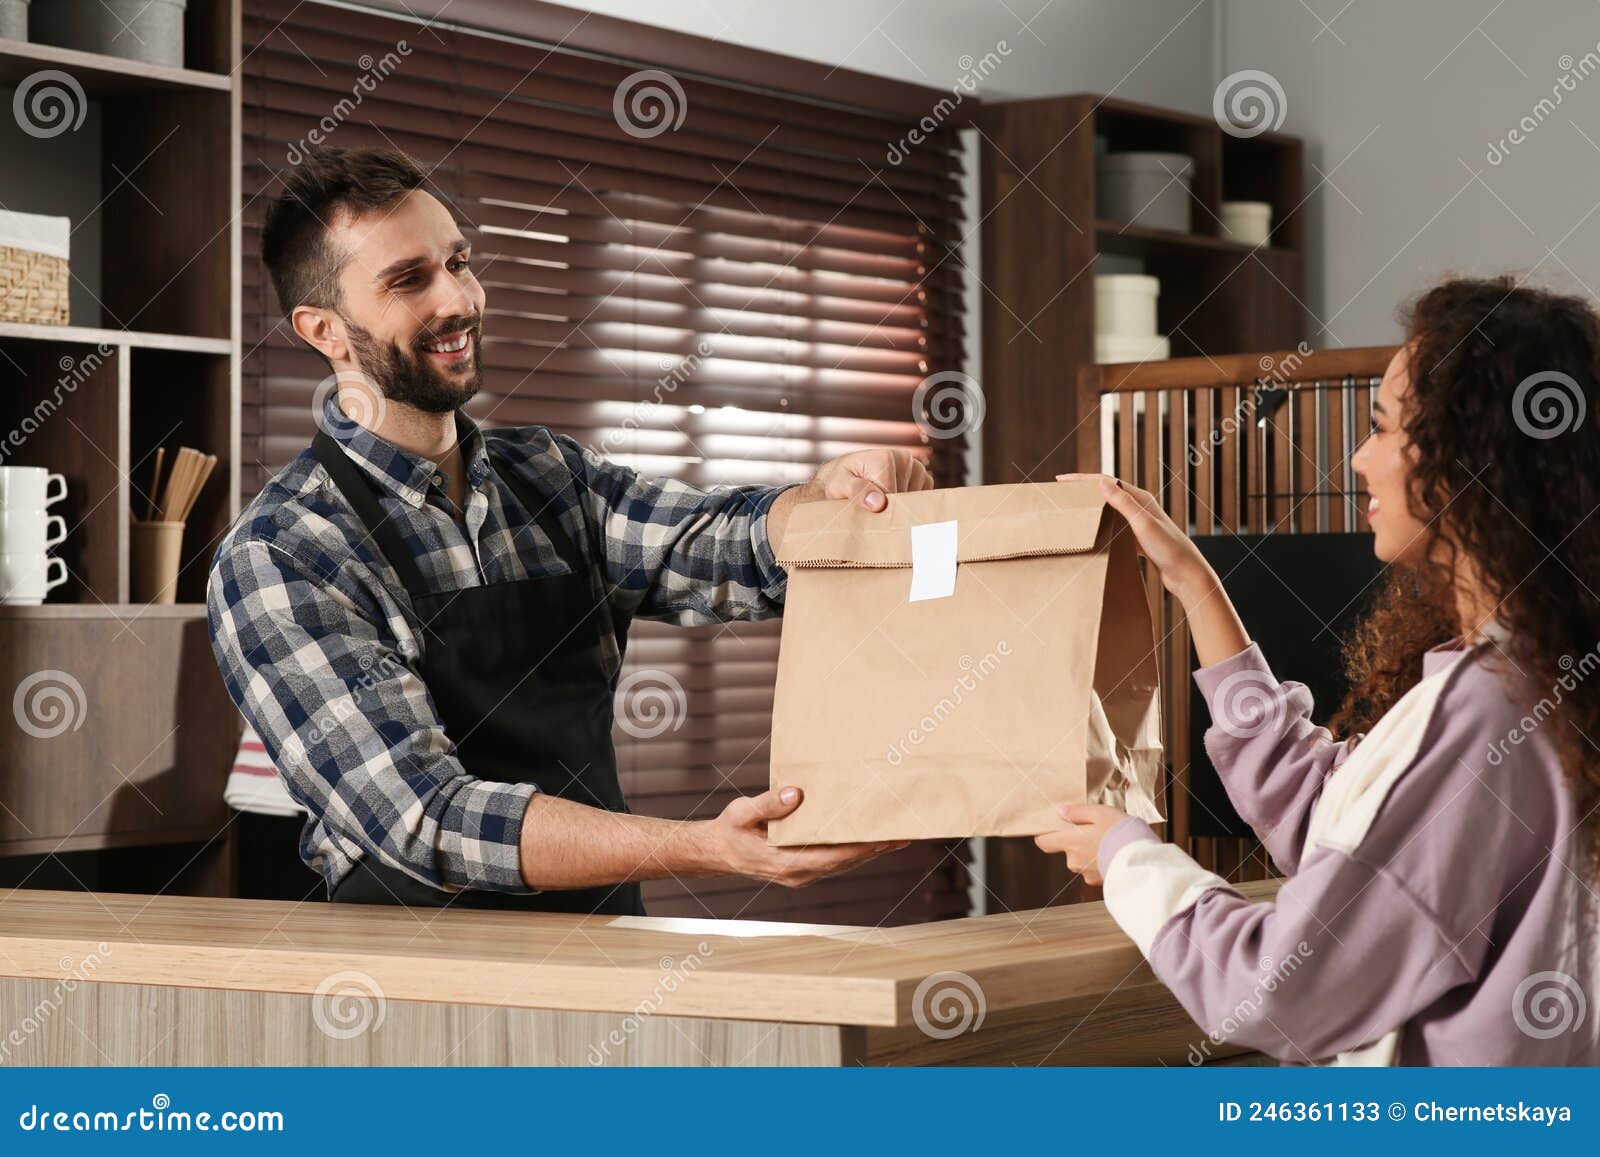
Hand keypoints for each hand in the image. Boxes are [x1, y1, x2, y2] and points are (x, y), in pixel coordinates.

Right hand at [704, 787, 908, 887]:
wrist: (718, 852)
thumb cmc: (731, 830)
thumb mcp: (743, 812)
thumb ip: (769, 804)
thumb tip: (796, 793)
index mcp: (785, 862)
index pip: (831, 857)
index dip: (859, 849)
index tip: (883, 838)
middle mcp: (798, 873)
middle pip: (844, 863)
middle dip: (874, 850)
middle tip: (903, 835)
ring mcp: (801, 874)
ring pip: (842, 864)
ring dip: (868, 852)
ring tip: (895, 838)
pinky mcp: (803, 870)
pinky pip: (834, 862)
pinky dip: (853, 852)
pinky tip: (869, 841)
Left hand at [808, 449, 933, 511]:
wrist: (846, 477)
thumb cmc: (840, 481)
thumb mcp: (838, 485)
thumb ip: (856, 491)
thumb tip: (878, 503)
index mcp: (885, 457)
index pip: (892, 494)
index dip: (880, 508)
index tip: (867, 512)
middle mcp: (904, 458)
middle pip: (906, 497)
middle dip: (891, 508)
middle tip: (872, 510)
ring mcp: (915, 467)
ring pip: (915, 500)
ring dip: (899, 507)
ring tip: (880, 503)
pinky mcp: (922, 477)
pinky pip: (922, 498)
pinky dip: (908, 504)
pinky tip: (892, 501)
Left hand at [1033, 803, 1128, 886]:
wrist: (1142, 861)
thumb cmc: (1121, 833)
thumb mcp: (1100, 812)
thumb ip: (1078, 812)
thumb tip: (1061, 811)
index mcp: (1070, 842)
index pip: (1044, 842)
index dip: (1046, 835)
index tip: (1054, 828)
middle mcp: (1074, 860)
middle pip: (1067, 849)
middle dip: (1077, 841)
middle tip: (1096, 830)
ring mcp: (1086, 873)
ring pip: (1082, 860)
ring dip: (1091, 851)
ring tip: (1110, 841)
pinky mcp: (1100, 882)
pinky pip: (1095, 869)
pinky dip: (1102, 861)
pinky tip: (1115, 853)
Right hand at [1056, 473, 1211, 598]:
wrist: (1187, 573)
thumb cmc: (1168, 548)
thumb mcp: (1142, 524)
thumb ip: (1123, 502)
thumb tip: (1100, 482)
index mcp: (1141, 499)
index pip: (1106, 482)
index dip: (1081, 479)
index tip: (1060, 479)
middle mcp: (1141, 507)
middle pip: (1107, 493)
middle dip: (1084, 490)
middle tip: (1062, 491)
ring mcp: (1140, 523)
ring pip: (1110, 509)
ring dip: (1092, 507)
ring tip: (1073, 509)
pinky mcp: (1140, 538)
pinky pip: (1116, 526)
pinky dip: (1101, 524)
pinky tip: (1093, 533)